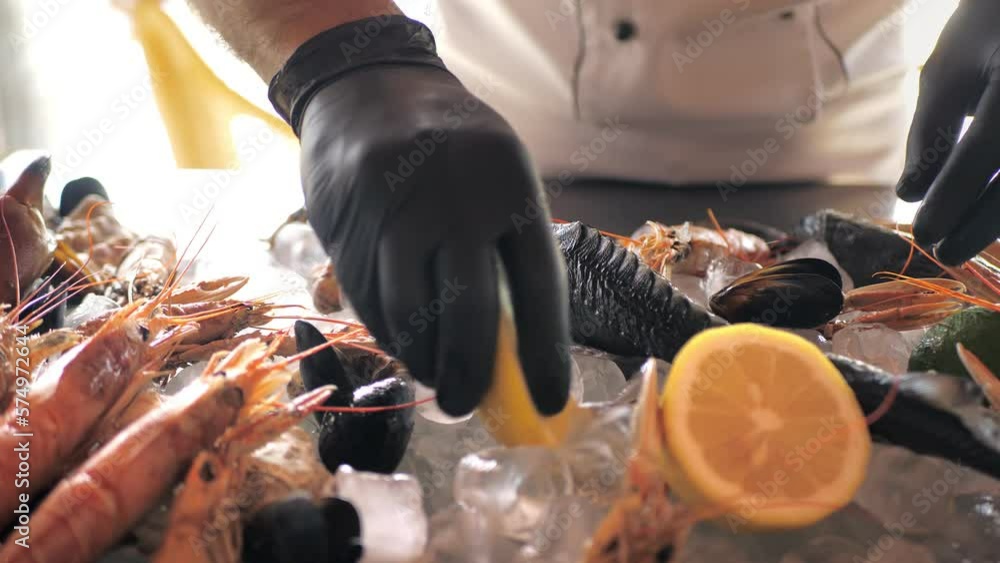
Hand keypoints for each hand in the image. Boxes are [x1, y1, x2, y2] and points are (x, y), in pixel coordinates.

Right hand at [269, 16, 570, 415]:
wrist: (366, 86)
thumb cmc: (450, 145)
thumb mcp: (497, 174)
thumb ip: (506, 246)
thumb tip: (515, 346)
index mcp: (512, 185)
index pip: (539, 286)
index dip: (545, 353)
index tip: (550, 402)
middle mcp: (456, 197)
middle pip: (468, 311)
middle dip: (470, 373)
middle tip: (468, 404)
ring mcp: (396, 210)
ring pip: (409, 314)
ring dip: (423, 358)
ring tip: (435, 374)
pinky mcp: (346, 223)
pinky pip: (367, 301)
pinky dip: (388, 332)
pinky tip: (402, 339)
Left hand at [896, 0, 999, 265]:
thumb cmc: (987, 29)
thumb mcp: (948, 70)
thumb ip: (930, 132)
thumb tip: (911, 194)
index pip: (978, 158)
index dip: (949, 203)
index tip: (923, 236)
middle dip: (977, 226)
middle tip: (943, 253)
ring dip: (998, 218)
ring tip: (962, 239)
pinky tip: (986, 215)